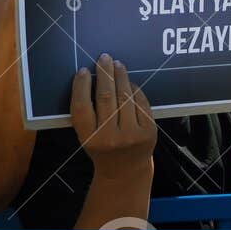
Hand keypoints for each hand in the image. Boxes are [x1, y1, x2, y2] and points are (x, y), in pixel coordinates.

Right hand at [70, 54, 156, 176]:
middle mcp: (110, 137)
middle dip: (104, 74)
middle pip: (106, 98)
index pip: (82, 108)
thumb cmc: (102, 149)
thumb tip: (90, 78)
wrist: (126, 171)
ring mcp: (132, 134)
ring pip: (125, 97)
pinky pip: (140, 103)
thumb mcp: (88, 137)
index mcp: (89, 139)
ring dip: (121, 77)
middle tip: (103, 58)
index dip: (81, 87)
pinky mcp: (149, 131)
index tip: (82, 71)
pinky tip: (129, 81)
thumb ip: (87, 114)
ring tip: (117, 65)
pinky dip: (134, 89)